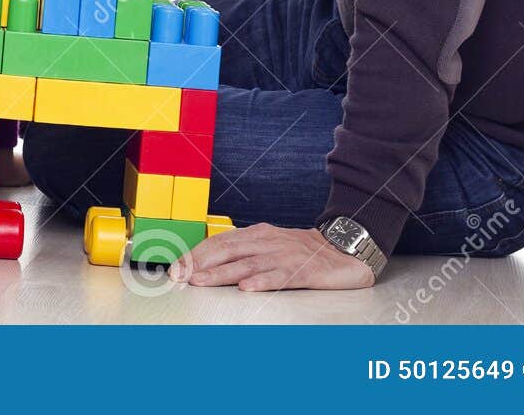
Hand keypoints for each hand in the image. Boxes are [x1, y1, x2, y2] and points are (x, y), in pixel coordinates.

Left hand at [170, 224, 376, 290]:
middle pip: (228, 250)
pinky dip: (262, 282)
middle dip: (200, 263)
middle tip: (179, 276)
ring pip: (248, 264)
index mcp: (258, 235)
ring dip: (221, 273)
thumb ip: (245, 252)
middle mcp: (268, 242)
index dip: (197, 254)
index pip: (220, 241)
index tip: (176, 267)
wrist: (346, 249)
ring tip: (200, 281)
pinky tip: (246, 288)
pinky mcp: (304, 271)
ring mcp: (286, 255)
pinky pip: (280, 277)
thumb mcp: (271, 245)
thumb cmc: (304, 251)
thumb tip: (210, 263)